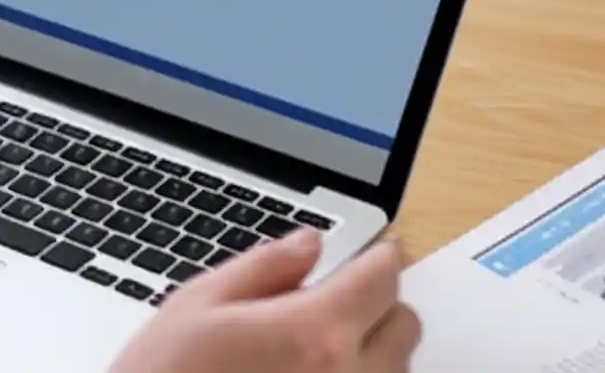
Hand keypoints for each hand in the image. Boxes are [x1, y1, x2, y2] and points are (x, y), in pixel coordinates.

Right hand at [111, 229, 418, 372]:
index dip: (379, 256)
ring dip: (371, 351)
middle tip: (331, 304)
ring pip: (397, 368)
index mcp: (314, 333)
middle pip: (405, 324)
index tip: (373, 252)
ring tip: (310, 353)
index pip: (383, 277)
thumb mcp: (199, 305)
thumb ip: (265, 267)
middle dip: (376, 305)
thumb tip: (310, 244)